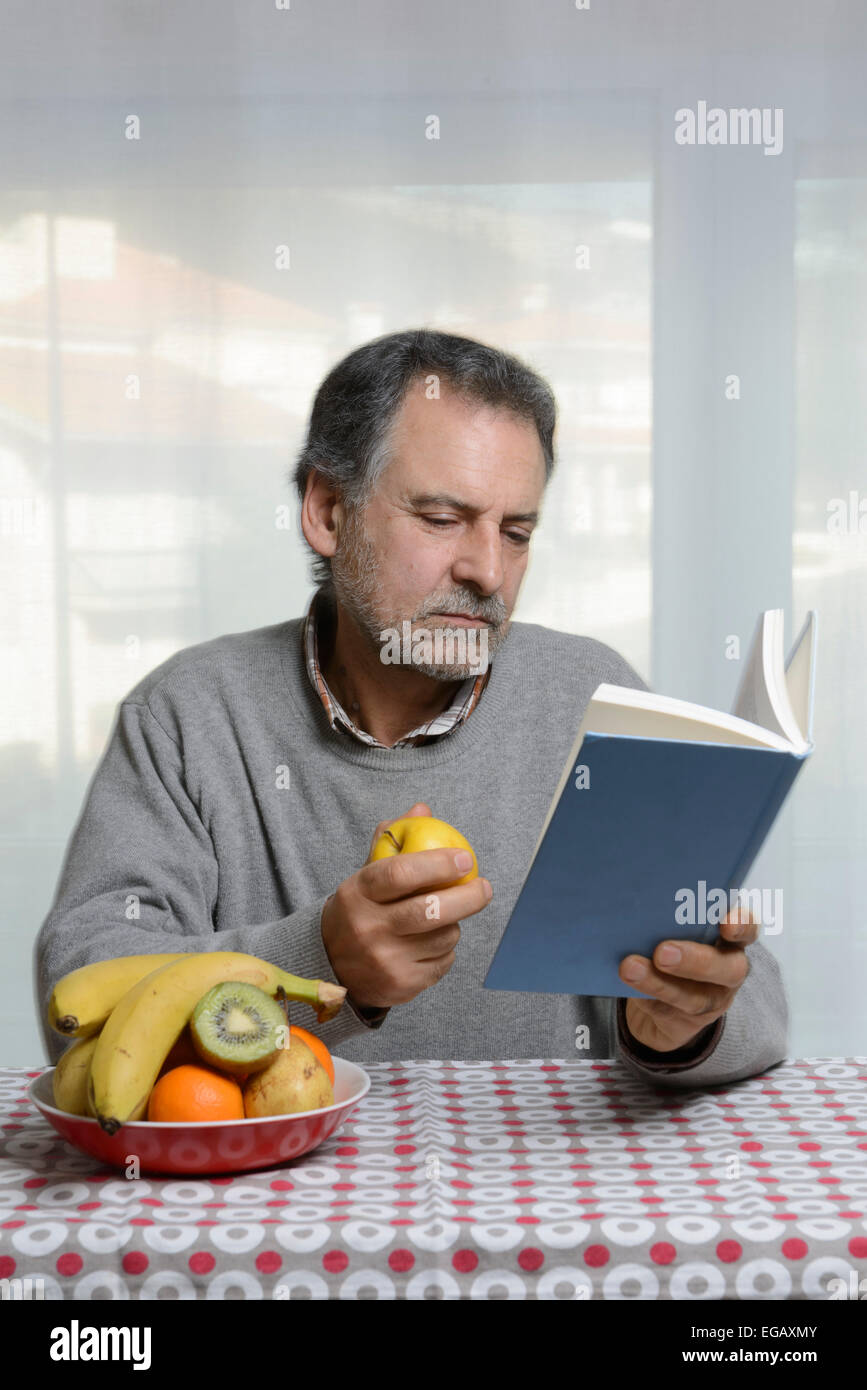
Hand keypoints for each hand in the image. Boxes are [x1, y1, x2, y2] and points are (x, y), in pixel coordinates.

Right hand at [321, 802, 492, 1009]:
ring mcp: (385, 960)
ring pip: (443, 936)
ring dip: (453, 924)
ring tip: (443, 919)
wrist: (330, 966)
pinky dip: (446, 950)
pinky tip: (431, 944)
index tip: (465, 858)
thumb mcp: (365, 876)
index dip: (439, 863)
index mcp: (358, 893)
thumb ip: (392, 841)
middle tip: (484, 887)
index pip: (401, 873)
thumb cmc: (360, 910)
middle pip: (430, 910)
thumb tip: (422, 808)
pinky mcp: (401, 985)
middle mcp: (369, 928)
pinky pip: (443, 962)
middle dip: (468, 897)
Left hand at [619, 908, 757, 1052]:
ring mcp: (710, 1000)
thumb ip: (672, 916)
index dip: (742, 925)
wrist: (662, 998)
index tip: (726, 923)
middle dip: (695, 961)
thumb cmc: (673, 945)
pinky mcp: (686, 1022)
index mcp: (731, 940)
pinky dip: (644, 994)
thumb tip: (639, 898)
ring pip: (692, 997)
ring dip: (659, 982)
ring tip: (630, 968)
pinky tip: (626, 982)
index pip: (748, 929)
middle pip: (727, 969)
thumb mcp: (678, 927)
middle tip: (663, 952)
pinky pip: (666, 1010)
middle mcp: (728, 971)